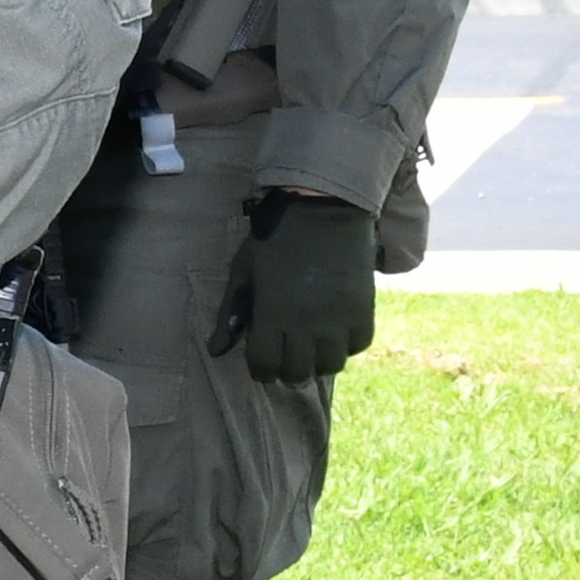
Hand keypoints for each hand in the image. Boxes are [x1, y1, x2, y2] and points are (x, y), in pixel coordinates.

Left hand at [226, 189, 379, 385]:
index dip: (261, 371)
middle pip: (298, 373)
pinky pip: (358, 345)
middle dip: (288, 371)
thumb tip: (215, 351)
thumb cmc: (274, 238)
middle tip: (288, 357)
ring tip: (313, 347)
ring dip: (319, 362)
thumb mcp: (245, 271)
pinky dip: (347, 345)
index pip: (265, 366)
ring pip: (331, 366)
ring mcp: (337, 317)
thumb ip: (230, 313)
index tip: (263, 363)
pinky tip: (336, 331)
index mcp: (271, 312)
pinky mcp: (363, 307)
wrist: (323, 206)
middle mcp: (305, 321)